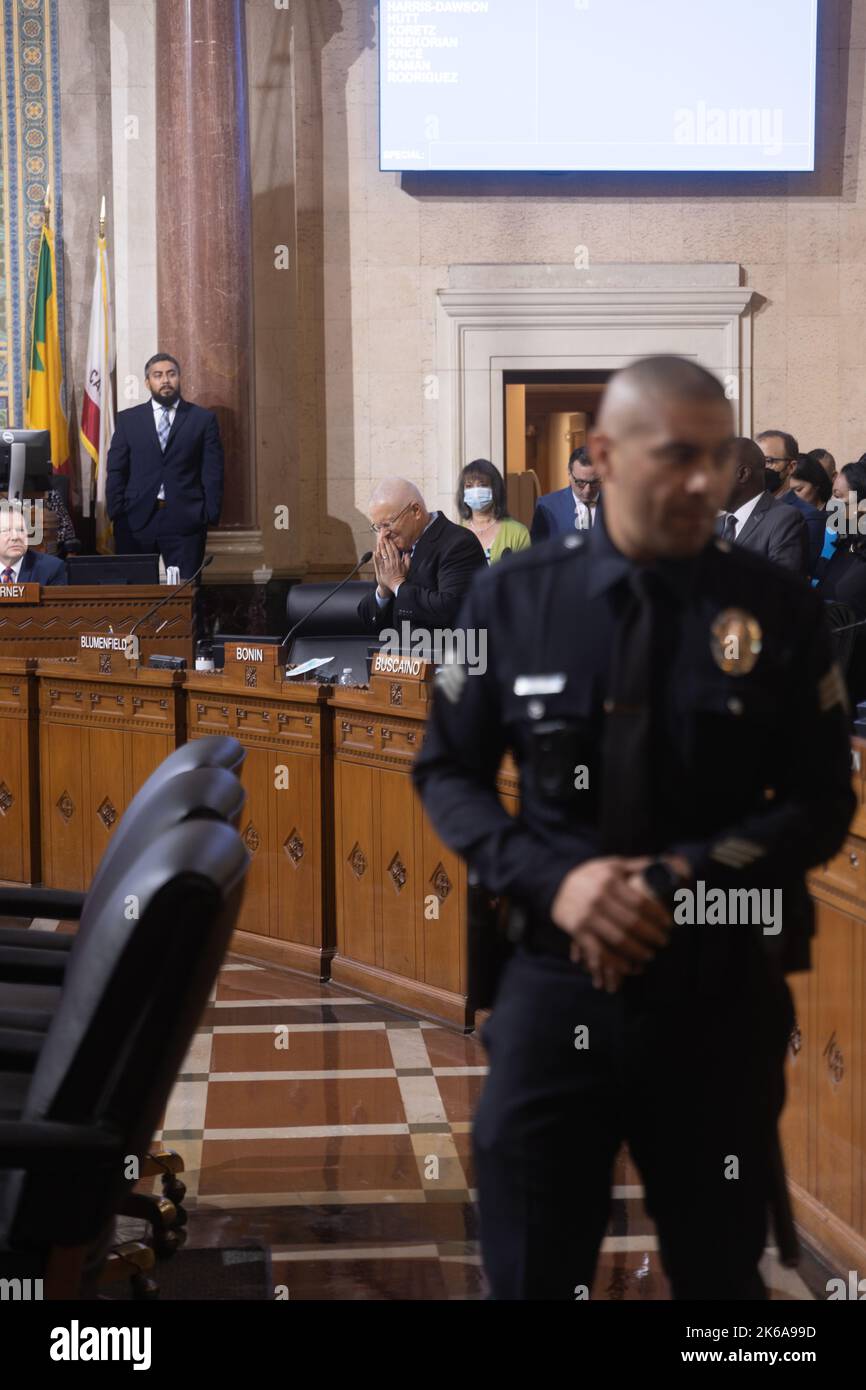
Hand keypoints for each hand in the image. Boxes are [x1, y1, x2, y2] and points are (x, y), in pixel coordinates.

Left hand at [375, 536, 408, 595]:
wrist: (396, 585)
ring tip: (379, 543)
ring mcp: (386, 567)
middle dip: (385, 544)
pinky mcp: (381, 570)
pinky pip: (378, 562)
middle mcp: (392, 563)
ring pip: (382, 555)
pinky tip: (375, 552)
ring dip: (380, 548)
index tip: (389, 539)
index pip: (394, 550)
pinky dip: (376, 557)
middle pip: (388, 551)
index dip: (391, 544)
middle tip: (383, 538)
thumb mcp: (407, 567)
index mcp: (398, 562)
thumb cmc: (401, 576)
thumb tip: (407, 552)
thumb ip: (407, 559)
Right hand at [550, 857, 671, 992]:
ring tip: (650, 955)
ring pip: (618, 940)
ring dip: (638, 951)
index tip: (669, 924)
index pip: (641, 902)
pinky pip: (600, 952)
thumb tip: (664, 864)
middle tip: (663, 941)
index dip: (658, 916)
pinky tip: (629, 967)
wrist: (556, 887)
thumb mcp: (611, 865)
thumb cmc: (592, 877)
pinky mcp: (577, 932)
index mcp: (609, 880)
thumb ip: (636, 865)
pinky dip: (616, 963)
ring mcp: (586, 917)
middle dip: (652, 935)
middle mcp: (597, 898)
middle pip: (632, 923)